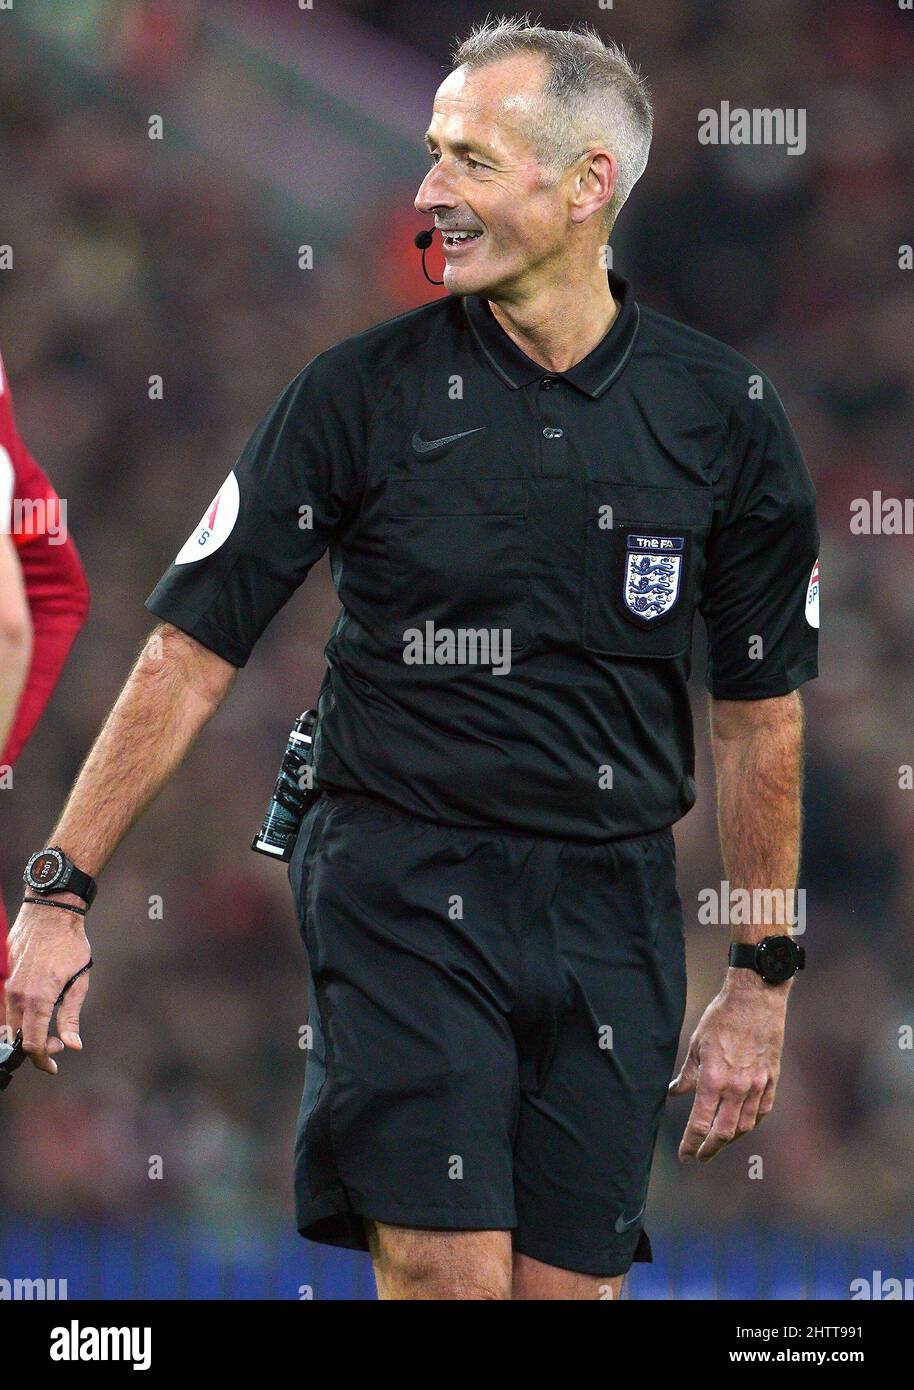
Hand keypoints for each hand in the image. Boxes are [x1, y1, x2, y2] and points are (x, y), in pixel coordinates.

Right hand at [3, 895, 90, 1075]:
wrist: (50, 911)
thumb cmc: (70, 943)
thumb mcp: (79, 980)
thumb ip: (71, 1015)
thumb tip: (72, 1045)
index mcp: (38, 998)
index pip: (32, 1044)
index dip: (42, 1059)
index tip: (54, 1065)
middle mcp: (16, 994)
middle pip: (17, 1038)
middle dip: (36, 1048)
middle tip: (57, 1043)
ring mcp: (7, 985)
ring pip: (8, 1023)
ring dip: (26, 1032)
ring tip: (49, 1029)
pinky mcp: (3, 976)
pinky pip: (5, 1007)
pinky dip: (18, 1018)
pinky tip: (36, 1013)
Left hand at [668, 970, 787, 1160]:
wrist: (756, 998)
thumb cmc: (722, 1017)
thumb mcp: (697, 1044)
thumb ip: (687, 1075)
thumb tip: (674, 1093)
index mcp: (714, 1078)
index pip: (700, 1124)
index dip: (690, 1144)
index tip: (684, 1155)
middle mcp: (737, 1087)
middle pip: (723, 1133)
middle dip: (709, 1149)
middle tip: (699, 1157)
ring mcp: (758, 1085)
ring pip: (745, 1127)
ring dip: (729, 1140)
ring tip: (717, 1145)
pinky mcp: (772, 1079)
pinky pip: (762, 1111)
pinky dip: (750, 1123)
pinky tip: (742, 1126)